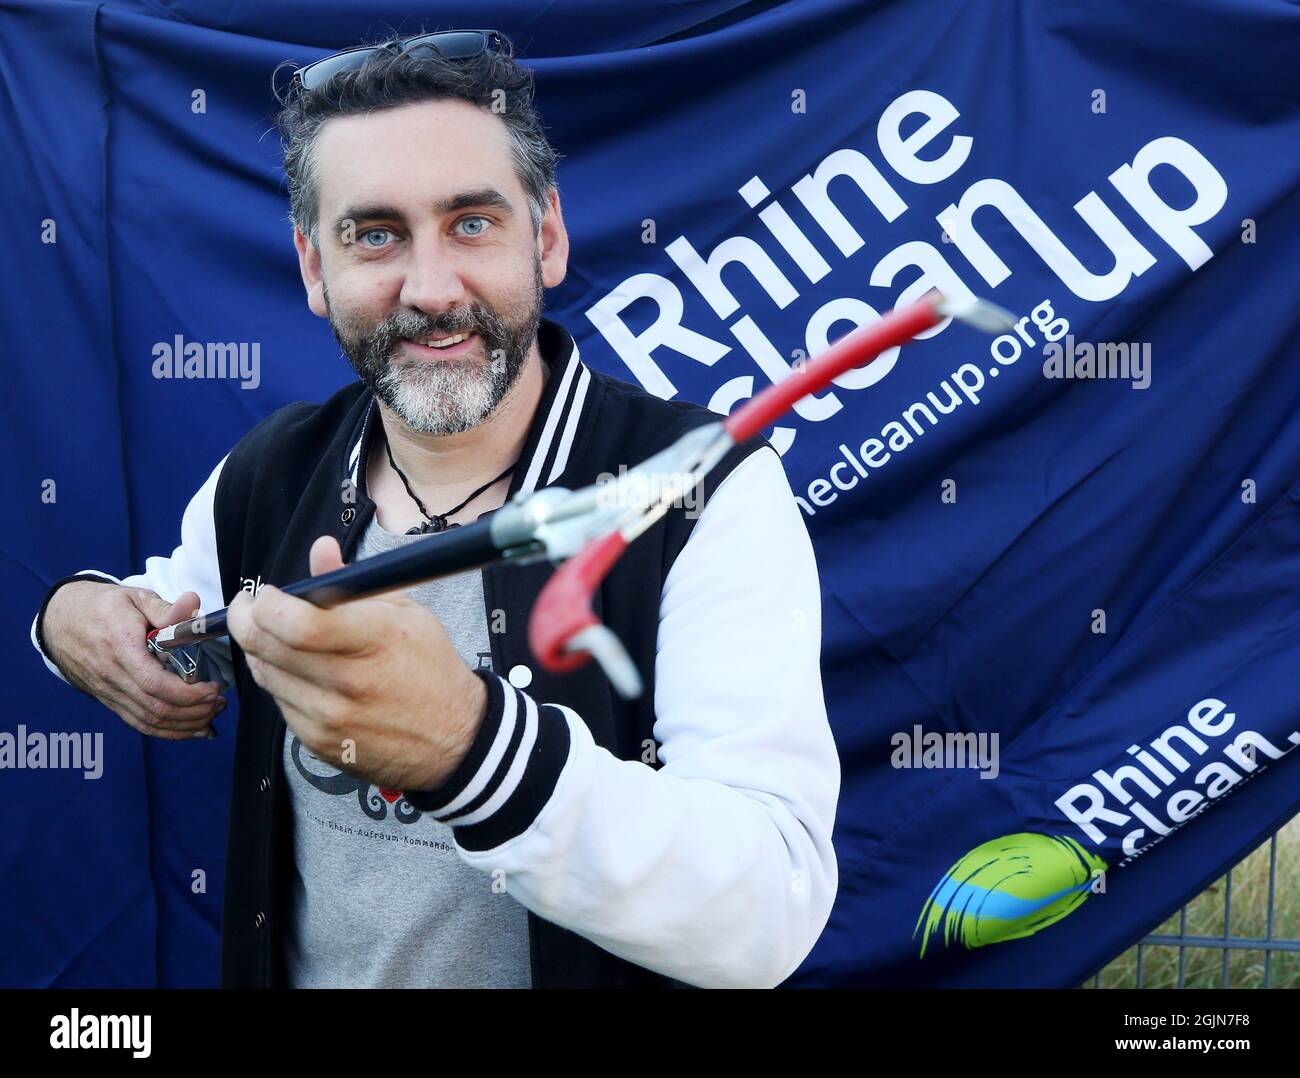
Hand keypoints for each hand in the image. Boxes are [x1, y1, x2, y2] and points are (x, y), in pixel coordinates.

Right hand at [42, 581, 226, 738]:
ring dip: (185, 725)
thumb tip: (194, 604)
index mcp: (120, 648)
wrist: (61, 620)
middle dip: (194, 712)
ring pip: (148, 721)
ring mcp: (109, 692)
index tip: (214, 689)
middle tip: (220, 703)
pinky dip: (168, 731)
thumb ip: (166, 608)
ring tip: (212, 714)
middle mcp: (112, 676)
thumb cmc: (102, 606)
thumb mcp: (135, 597)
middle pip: (156, 708)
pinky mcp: (109, 700)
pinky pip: (138, 723)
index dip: (189, 694)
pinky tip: (192, 728)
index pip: (155, 683)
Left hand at [226, 536, 487, 791]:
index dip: (267, 604)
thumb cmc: (430, 668)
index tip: (267, 593)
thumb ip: (354, 582)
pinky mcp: (319, 742)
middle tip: (250, 607)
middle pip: (265, 647)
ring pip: (264, 675)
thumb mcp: (407, 613)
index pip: (296, 623)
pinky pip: (279, 704)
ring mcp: (331, 717)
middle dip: (245, 619)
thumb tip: (320, 549)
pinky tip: (300, 673)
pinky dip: (281, 683)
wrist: (454, 738)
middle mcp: (349, 681)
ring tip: (274, 636)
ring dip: (261, 651)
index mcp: (375, 639)